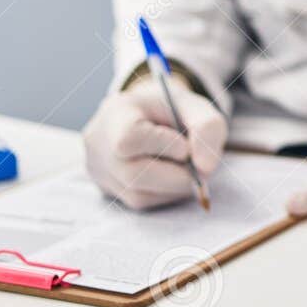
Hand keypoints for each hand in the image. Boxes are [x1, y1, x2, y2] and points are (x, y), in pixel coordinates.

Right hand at [82, 76, 226, 209]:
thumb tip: (205, 168)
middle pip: (134, 174)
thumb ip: (207, 127)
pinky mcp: (108, 189)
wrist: (146, 114)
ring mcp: (99, 170)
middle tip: (199, 166)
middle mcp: (99, 145)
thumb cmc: (171, 109)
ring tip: (187, 168)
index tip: (185, 146)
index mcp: (116, 113)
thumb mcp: (194, 105)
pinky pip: (139, 201)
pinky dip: (165, 193)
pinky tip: (172, 175)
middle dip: (177, 175)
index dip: (163, 146)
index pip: (129, 138)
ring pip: (138, 195)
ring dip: (174, 186)